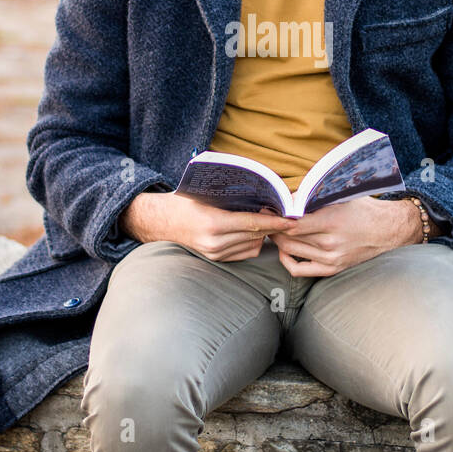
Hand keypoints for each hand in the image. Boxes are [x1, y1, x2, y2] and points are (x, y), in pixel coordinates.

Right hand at [120, 190, 296, 261]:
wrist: (161, 222)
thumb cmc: (185, 201)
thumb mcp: (207, 194)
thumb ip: (233, 196)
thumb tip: (263, 192)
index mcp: (213, 223)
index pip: (253, 223)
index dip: (275, 221)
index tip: (292, 219)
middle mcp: (215, 242)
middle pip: (256, 235)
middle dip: (273, 226)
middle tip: (286, 215)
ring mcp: (215, 253)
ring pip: (253, 245)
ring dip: (263, 234)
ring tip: (268, 220)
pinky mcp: (216, 259)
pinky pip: (245, 253)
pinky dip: (253, 242)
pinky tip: (252, 231)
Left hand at [270, 195, 439, 276]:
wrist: (388, 231)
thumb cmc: (363, 210)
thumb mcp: (341, 196)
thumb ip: (315, 197)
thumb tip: (287, 198)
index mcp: (333, 221)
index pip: (292, 223)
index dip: (276, 217)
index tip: (268, 210)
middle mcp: (330, 242)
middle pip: (287, 237)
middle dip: (273, 227)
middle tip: (266, 218)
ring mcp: (331, 258)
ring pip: (290, 251)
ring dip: (277, 240)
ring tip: (274, 229)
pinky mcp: (332, 269)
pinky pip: (299, 270)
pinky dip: (286, 260)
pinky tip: (284, 250)